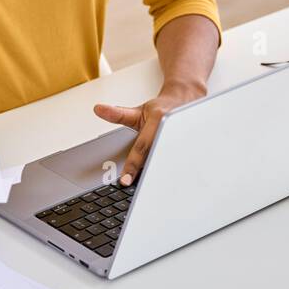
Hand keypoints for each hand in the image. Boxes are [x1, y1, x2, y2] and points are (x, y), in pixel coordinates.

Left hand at [92, 80, 206, 185]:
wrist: (184, 99)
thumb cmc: (160, 109)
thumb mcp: (137, 112)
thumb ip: (118, 114)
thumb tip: (98, 109)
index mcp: (158, 119)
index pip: (142, 147)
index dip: (132, 165)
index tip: (125, 180)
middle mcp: (172, 128)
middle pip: (158, 157)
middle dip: (148, 174)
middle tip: (138, 188)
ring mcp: (184, 137)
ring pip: (170, 161)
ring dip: (161, 175)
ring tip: (151, 188)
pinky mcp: (190, 144)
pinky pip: (180, 161)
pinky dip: (172, 171)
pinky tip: (168, 182)